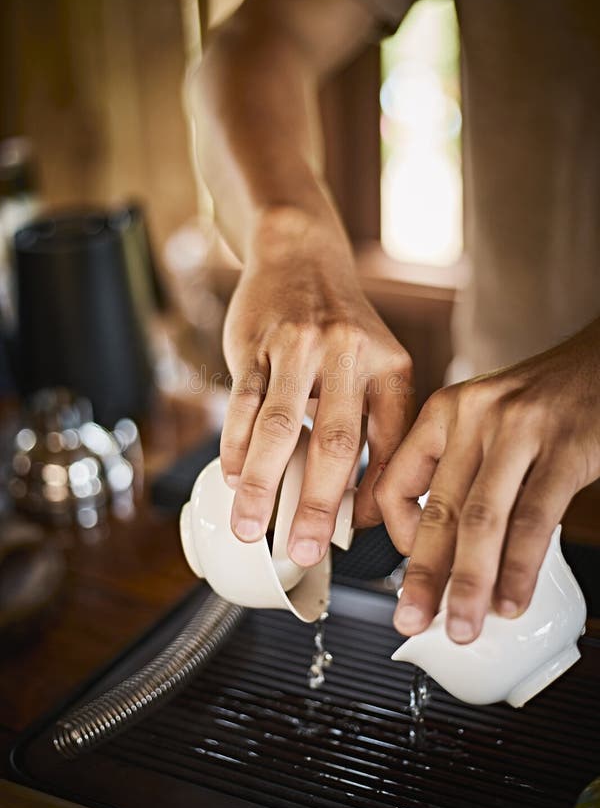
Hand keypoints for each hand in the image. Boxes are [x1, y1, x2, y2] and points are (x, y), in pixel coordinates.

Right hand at [220, 211, 412, 565]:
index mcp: (390, 368)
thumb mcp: (379, 365)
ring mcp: (299, 347)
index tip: (358, 539)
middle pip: (336, 443)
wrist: (301, 256)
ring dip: (262, 486)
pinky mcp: (256, 344)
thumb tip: (364, 507)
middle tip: (305, 551)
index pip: (390, 444)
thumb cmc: (343, 326)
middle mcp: (349, 355)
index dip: (377, 498)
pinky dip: (236, 446)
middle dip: (318, 505)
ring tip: (251, 528)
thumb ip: (377, 426)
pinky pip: (244, 403)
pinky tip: (233, 478)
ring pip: (279, 427)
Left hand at [375, 319, 599, 643]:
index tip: (407, 568)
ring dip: (469, 581)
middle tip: (410, 620)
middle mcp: (474, 417)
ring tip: (462, 625)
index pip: (397, 481)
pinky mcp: (565, 448)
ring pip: (481, 519)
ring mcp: (519, 431)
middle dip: (422, 575)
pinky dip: (519, 566)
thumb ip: (458, 470)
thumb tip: (435, 546)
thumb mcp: (484, 420)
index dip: (396, 535)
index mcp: (443, 412)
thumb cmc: (542, 402)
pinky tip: (511, 600)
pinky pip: (534, 518)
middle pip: (437, 508)